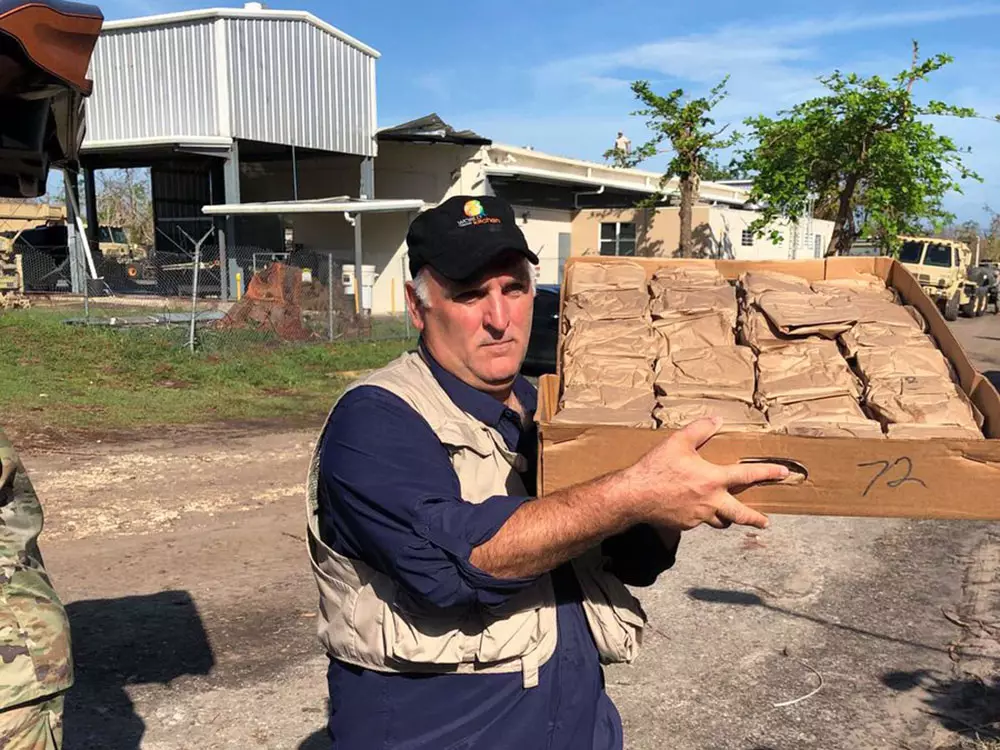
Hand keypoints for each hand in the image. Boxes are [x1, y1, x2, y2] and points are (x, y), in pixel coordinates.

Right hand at [620, 417, 787, 530]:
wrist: (634, 495)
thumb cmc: (656, 468)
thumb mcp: (678, 442)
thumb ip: (700, 429)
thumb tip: (717, 420)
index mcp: (713, 479)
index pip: (746, 475)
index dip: (767, 473)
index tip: (783, 473)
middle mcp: (710, 501)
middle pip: (741, 514)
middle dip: (755, 518)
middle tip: (764, 521)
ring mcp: (698, 516)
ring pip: (720, 521)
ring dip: (726, 518)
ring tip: (727, 515)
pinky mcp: (685, 525)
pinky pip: (698, 522)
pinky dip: (700, 516)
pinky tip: (691, 509)